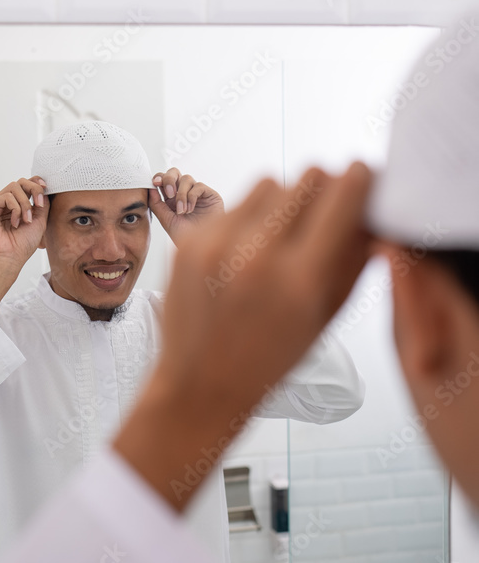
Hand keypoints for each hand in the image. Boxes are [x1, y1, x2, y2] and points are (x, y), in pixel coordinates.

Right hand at [0, 176, 49, 272]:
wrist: (9, 258)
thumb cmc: (22, 245)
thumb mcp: (39, 221)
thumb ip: (42, 204)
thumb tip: (44, 189)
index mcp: (19, 206)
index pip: (26, 185)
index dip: (36, 182)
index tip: (45, 187)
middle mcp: (7, 204)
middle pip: (21, 182)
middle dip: (34, 189)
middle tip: (39, 203)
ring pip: (14, 187)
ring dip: (25, 203)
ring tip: (26, 220)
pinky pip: (6, 197)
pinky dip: (15, 208)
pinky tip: (15, 222)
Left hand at [114, 163, 372, 509]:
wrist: (200, 385)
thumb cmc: (268, 359)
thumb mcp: (325, 318)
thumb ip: (355, 260)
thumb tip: (372, 211)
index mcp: (300, 279)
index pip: (342, 195)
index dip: (359, 180)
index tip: (362, 177)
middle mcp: (257, 255)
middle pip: (307, 177)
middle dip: (322, 189)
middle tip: (323, 211)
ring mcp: (216, 245)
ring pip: (269, 182)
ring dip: (283, 200)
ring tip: (280, 238)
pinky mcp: (189, 241)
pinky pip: (232, 204)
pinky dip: (246, 218)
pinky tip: (245, 253)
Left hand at [148, 169, 224, 245]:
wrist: (203, 246)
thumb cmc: (186, 236)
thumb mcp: (166, 220)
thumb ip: (157, 205)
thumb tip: (150, 188)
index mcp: (171, 199)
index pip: (164, 180)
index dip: (159, 178)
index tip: (154, 183)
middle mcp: (184, 193)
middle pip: (174, 172)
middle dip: (169, 179)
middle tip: (169, 193)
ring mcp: (197, 193)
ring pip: (186, 178)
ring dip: (182, 195)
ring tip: (182, 211)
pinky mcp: (209, 194)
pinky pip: (198, 186)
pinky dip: (192, 197)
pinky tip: (190, 210)